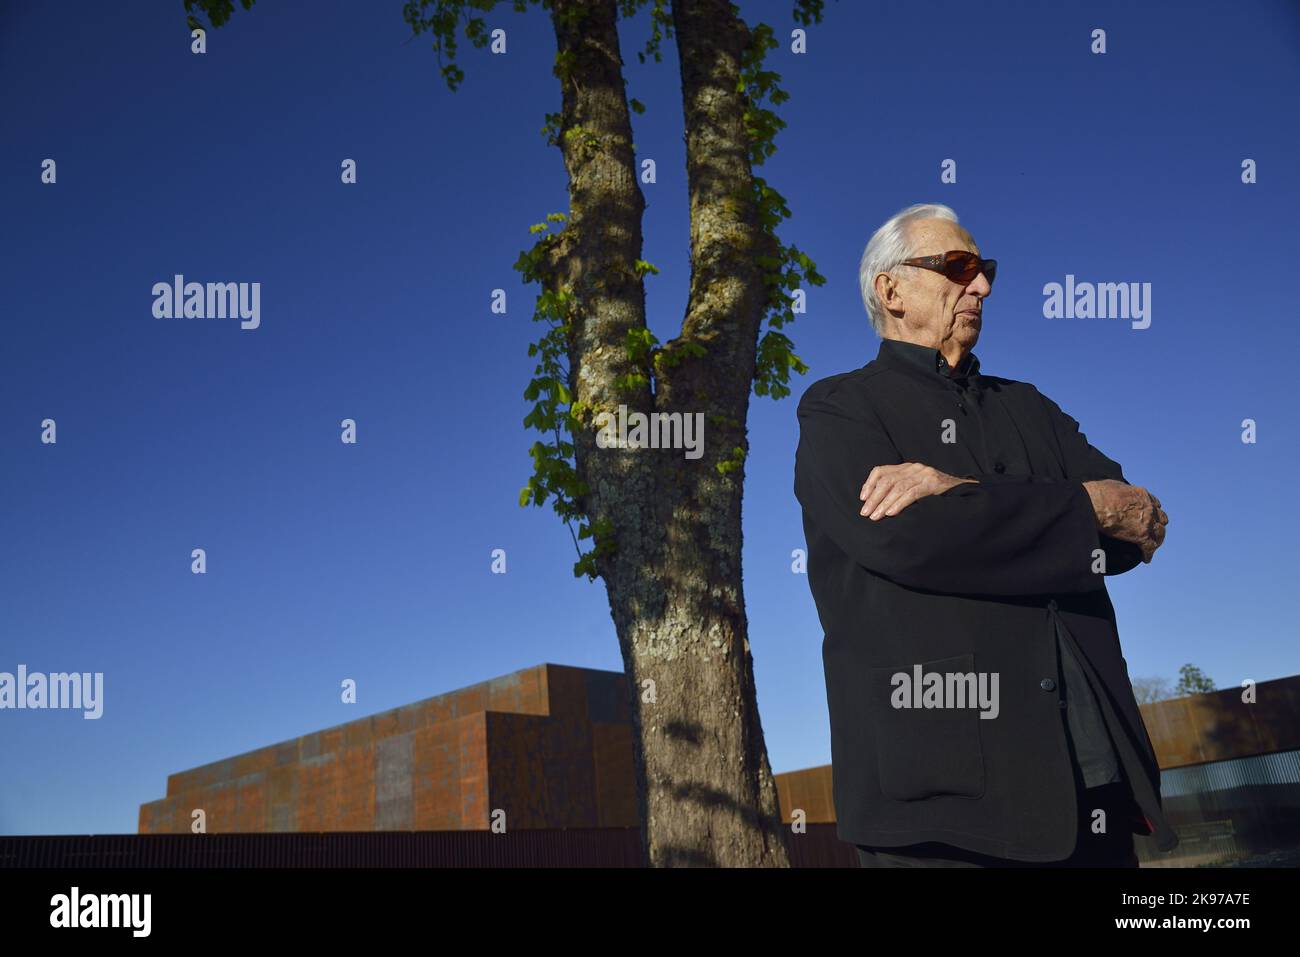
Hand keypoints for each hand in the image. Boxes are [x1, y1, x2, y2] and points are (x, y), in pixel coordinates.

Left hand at [859, 463, 975, 519]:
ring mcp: (924, 474)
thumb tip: (876, 503)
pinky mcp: (933, 483)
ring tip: (875, 516)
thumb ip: (900, 490)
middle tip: (865, 512)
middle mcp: (914, 468)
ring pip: (898, 487)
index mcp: (907, 468)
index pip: (881, 471)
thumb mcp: (916, 488)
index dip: (869, 483)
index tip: (862, 498)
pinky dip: (899, 503)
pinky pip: (912, 493)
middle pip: (887, 480)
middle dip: (874, 498)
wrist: (964, 490)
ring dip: (884, 503)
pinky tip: (891, 513)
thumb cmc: (936, 494)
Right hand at [1082, 479, 1167, 562]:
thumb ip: (1119, 489)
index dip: (1152, 511)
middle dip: (1157, 524)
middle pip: (1161, 518)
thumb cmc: (1097, 493)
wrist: (1094, 504)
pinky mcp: (1141, 536)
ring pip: (1160, 534)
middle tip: (1151, 531)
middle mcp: (1148, 507)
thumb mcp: (1112, 485)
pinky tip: (1145, 558)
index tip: (1149, 516)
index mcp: (1141, 495)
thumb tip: (1113, 491)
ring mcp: (1147, 522)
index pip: (1154, 503)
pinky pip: (1150, 547)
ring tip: (1151, 546)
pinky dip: (1148, 554)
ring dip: (1156, 539)